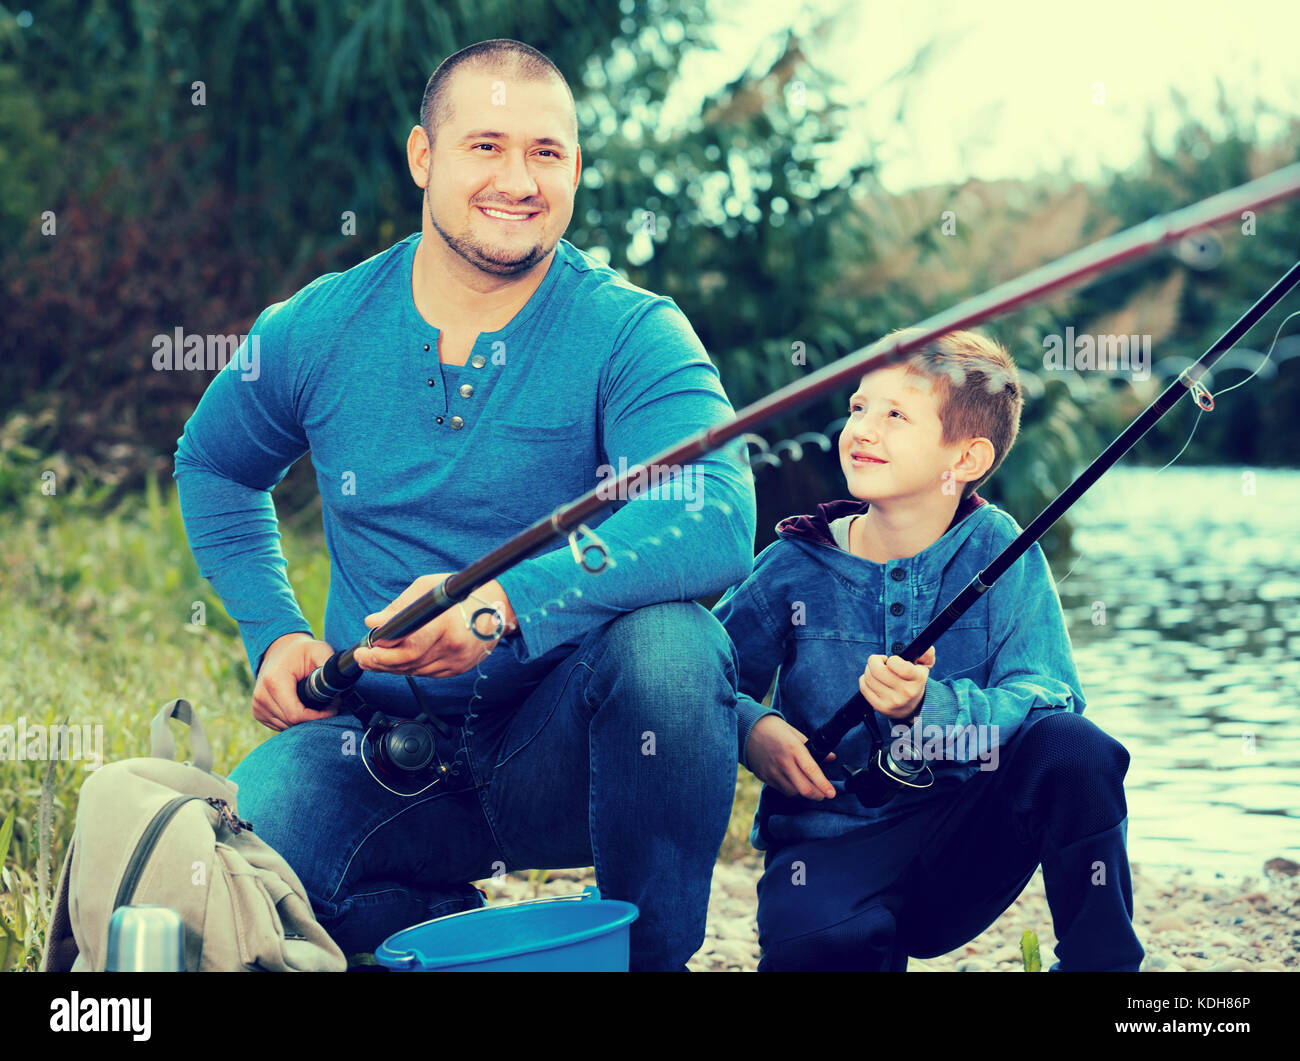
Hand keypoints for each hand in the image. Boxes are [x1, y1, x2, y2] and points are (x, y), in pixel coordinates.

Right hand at [252, 632, 340, 731]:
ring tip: (318, 704)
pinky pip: (280, 726)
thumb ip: (329, 666)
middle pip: (292, 722)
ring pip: (286, 727)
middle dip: (314, 718)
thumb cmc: (302, 650)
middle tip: (330, 704)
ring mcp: (257, 705)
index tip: (333, 706)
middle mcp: (261, 695)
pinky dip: (294, 721)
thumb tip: (339, 683)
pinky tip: (304, 707)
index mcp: (274, 681)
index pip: (296, 714)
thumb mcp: (319, 650)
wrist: (279, 648)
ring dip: (305, 721)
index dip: (319, 716)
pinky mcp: (258, 711)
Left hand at [354, 574, 517, 678]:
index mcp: (446, 624)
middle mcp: (453, 647)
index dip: (384, 650)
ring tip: (373, 659)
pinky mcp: (459, 669)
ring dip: (391, 667)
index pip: (409, 646)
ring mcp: (458, 662)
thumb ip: (399, 607)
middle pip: (409, 663)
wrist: (498, 606)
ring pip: (415, 671)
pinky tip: (397, 661)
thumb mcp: (428, 589)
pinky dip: (408, 668)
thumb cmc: (461, 593)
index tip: (368, 645)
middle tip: (363, 655)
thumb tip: (373, 621)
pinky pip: (426, 673)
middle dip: (380, 661)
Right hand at [745, 715, 836, 799]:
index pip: (811, 771)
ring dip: (804, 793)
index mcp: (793, 748)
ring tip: (809, 787)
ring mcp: (772, 771)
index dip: (823, 785)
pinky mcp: (764, 777)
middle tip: (823, 794)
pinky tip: (794, 784)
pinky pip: (782, 790)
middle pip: (804, 789)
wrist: (747, 729)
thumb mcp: (795, 733)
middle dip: (817, 794)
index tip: (832, 793)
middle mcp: (783, 762)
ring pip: (793, 793)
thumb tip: (830, 758)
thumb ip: (812, 747)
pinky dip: (791, 790)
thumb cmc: (774, 729)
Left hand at [859, 645, 935, 719]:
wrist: (913, 707)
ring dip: (869, 669)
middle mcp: (905, 692)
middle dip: (874, 660)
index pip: (896, 664)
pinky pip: (864, 688)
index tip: (893, 660)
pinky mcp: (881, 707)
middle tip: (880, 662)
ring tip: (877, 670)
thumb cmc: (915, 681)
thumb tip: (927, 647)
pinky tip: (874, 680)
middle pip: (877, 670)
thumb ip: (926, 654)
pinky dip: (864, 680)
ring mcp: (892, 701)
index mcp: (917, 679)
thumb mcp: (924, 667)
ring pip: (869, 678)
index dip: (891, 659)